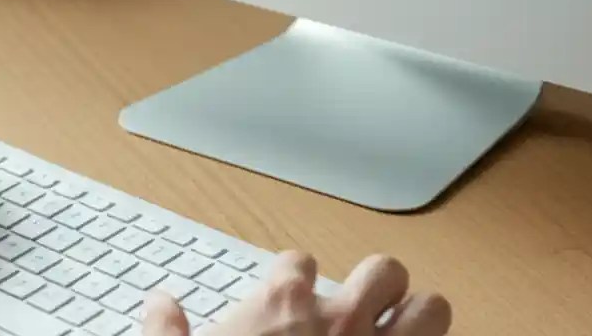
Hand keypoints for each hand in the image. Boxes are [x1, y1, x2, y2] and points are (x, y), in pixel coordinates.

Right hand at [144, 252, 450, 335]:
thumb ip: (165, 333)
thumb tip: (159, 306)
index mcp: (282, 307)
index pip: (300, 262)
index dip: (295, 281)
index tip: (291, 302)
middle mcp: (340, 321)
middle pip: (384, 271)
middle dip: (378, 287)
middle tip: (363, 312)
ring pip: (432, 309)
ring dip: (420, 319)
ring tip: (403, 335)